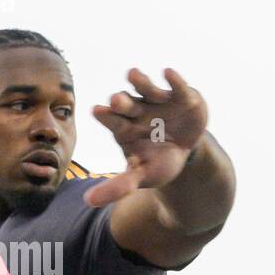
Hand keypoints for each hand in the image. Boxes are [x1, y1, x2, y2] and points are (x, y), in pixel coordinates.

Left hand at [84, 67, 208, 207]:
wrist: (186, 151)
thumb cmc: (158, 161)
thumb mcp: (140, 176)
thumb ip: (117, 187)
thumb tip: (88, 202)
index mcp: (124, 127)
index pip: (111, 120)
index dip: (105, 115)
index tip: (97, 111)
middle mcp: (137, 110)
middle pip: (126, 104)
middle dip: (121, 101)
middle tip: (116, 100)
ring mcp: (158, 100)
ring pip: (146, 88)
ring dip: (140, 82)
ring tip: (132, 75)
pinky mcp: (181, 95)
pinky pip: (176, 85)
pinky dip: (173, 79)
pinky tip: (167, 73)